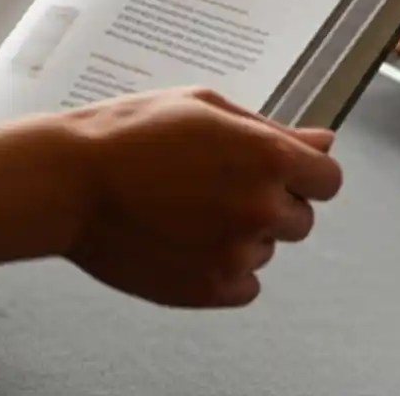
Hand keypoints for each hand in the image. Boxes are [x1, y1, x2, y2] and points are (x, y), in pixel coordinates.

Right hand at [45, 87, 341, 307]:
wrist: (70, 183)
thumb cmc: (132, 133)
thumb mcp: (207, 109)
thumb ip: (274, 131)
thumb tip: (324, 143)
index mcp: (269, 156)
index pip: (329, 180)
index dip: (306, 175)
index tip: (279, 173)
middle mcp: (262, 207)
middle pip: (302, 218)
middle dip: (273, 204)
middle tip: (219, 188)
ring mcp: (237, 252)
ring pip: (268, 250)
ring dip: (243, 236)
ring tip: (188, 211)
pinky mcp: (210, 289)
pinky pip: (246, 286)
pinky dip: (225, 270)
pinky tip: (187, 242)